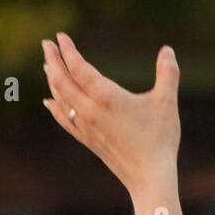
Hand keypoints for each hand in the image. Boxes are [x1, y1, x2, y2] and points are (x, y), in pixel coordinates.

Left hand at [43, 33, 180, 194]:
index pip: (78, 67)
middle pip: (63, 81)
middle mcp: (89, 110)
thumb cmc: (160, 139)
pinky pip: (65, 120)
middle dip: (53, 61)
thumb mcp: (166, 102)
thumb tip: (168, 49)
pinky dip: (55, 108)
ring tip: (48, 67)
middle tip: (46, 45)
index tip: (60, 36)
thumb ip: (168, 73)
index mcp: (105, 97)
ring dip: (53, 81)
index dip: (68, 51)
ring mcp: (86, 127)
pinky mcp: (88, 140)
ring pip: (61, 99)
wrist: (149, 177)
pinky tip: (49, 102)